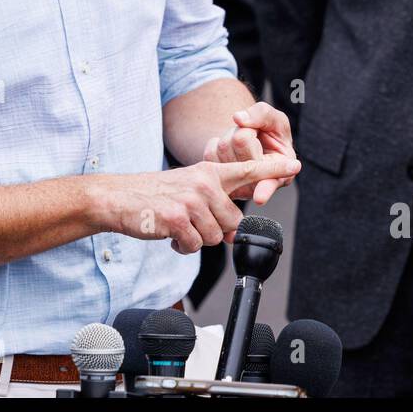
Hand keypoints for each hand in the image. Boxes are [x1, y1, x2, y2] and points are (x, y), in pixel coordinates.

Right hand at [98, 157, 299, 253]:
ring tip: (177, 225)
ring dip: (196, 239)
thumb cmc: (154, 194)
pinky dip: (182, 246)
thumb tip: (234, 232)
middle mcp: (203, 183)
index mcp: (209, 171)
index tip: (295, 164)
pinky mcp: (177, 218)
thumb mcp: (189, 187)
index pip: (247, 169)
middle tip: (190, 221)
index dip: (273, 168)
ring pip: (214, 237)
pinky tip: (169, 234)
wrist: (117, 197)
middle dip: (214, 230)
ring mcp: (191, 200)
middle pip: (232, 222)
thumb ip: (215, 202)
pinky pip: (195, 245)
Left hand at [203, 102, 296, 204]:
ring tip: (244, 145)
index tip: (259, 198)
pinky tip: (231, 151)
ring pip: (224, 145)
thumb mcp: (276, 120)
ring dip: (231, 136)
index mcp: (281, 174)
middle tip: (254, 136)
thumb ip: (263, 114)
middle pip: (240, 140)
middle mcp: (258, 185)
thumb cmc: (271, 133)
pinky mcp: (219, 181)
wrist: (255, 144)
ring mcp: (236, 185)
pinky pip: (210, 151)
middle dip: (245, 129)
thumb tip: (238, 118)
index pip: (268, 178)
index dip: (264, 189)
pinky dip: (219, 143)